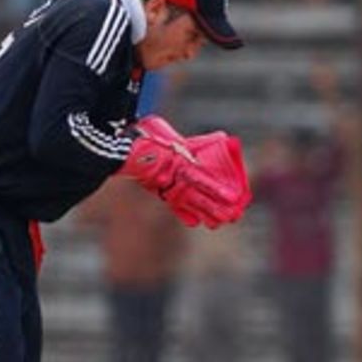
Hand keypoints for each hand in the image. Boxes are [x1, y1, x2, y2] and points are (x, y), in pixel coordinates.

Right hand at [118, 116, 251, 227]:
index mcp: (181, 166)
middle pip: (200, 199)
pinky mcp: (161, 194)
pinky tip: (195, 222)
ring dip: (206, 214)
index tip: (233, 198)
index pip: (203, 181)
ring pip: (191, 206)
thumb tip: (225, 138)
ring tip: (219, 222)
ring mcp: (169, 190)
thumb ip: (201, 142)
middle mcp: (176, 181)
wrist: (127, 151)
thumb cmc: (154, 140)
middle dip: (217, 209)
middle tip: (233, 216)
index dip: (218, 190)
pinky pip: (175, 207)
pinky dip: (185, 214)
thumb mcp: (178, 138)